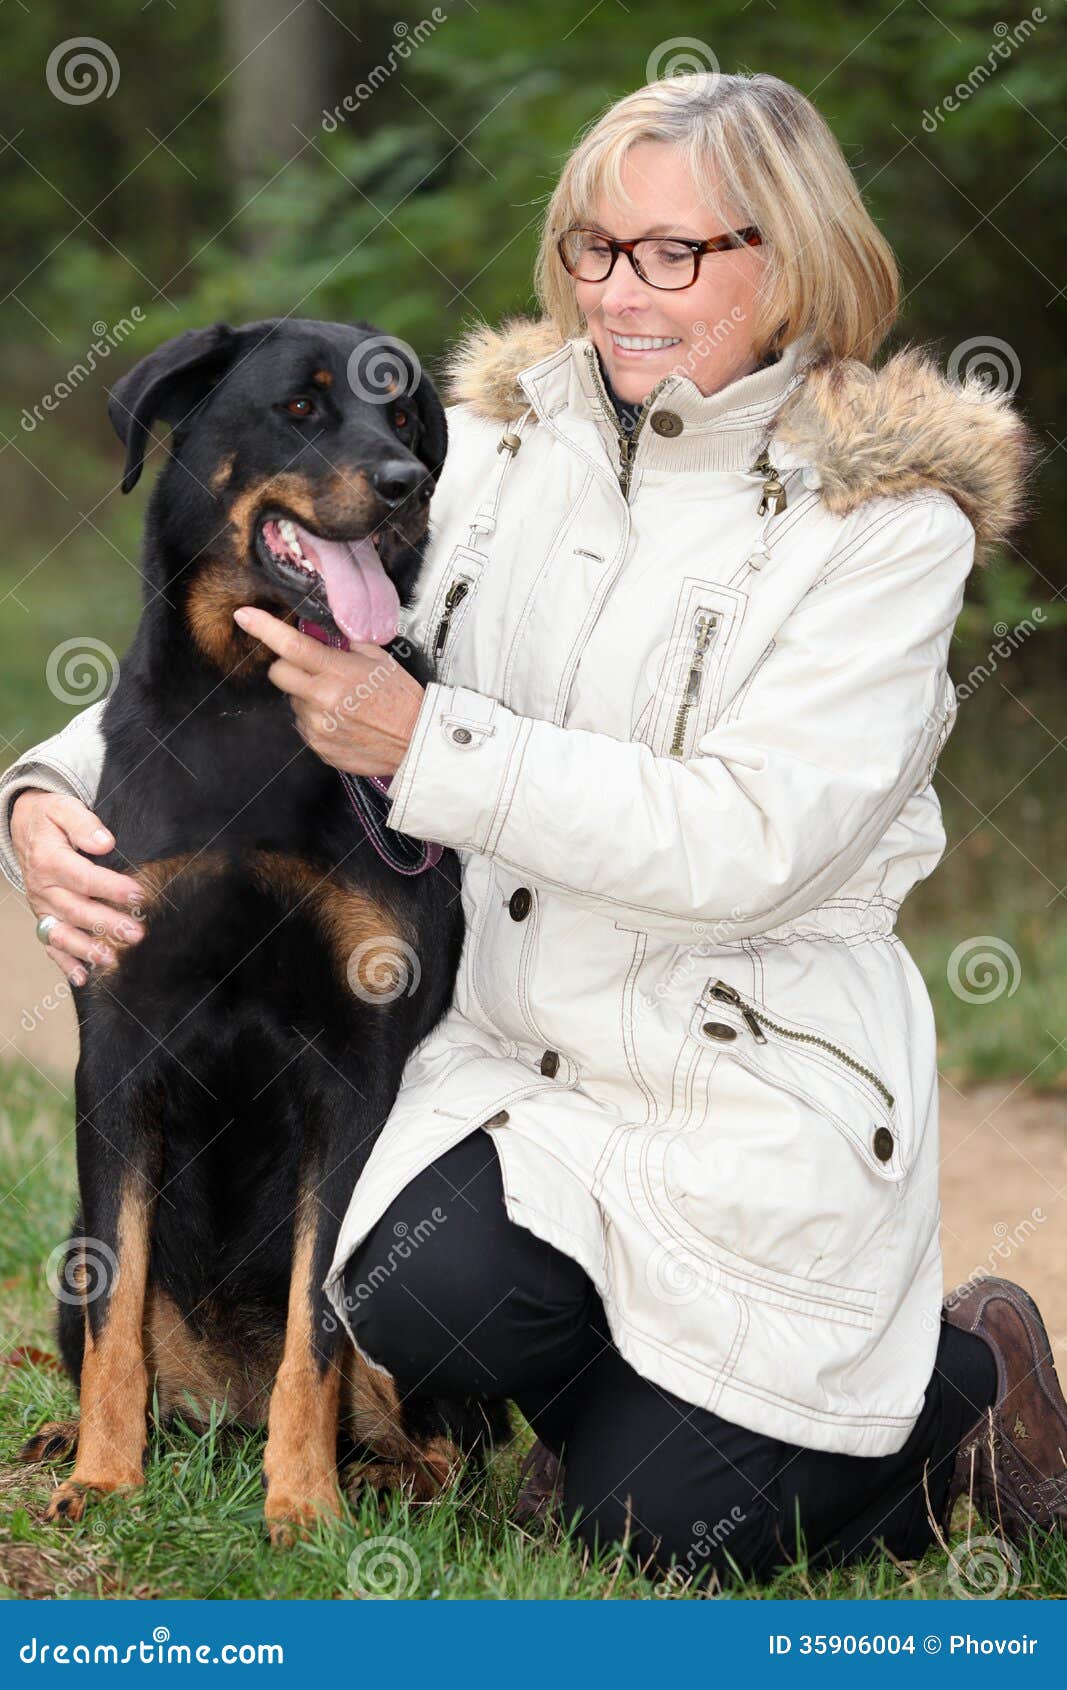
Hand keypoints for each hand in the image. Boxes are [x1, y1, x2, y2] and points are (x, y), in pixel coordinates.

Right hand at [11, 791, 146, 984]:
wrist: (24, 828)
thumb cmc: (50, 818)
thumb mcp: (63, 808)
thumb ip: (84, 823)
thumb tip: (105, 842)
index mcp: (49, 860)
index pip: (83, 877)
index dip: (111, 887)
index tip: (139, 894)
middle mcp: (43, 888)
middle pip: (76, 910)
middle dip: (107, 924)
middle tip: (136, 933)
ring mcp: (43, 907)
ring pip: (62, 933)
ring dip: (87, 950)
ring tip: (111, 959)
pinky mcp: (45, 918)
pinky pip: (50, 945)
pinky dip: (64, 963)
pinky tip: (81, 978)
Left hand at [232, 605, 423, 778]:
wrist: (417, 742)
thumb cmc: (402, 699)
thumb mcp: (378, 659)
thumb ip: (346, 644)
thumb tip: (324, 633)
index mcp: (337, 672)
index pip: (291, 645)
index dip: (264, 628)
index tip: (245, 616)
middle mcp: (322, 699)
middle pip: (279, 674)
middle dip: (289, 667)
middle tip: (314, 670)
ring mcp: (318, 726)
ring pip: (293, 702)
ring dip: (308, 698)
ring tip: (341, 703)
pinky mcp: (319, 747)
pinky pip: (304, 727)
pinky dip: (318, 721)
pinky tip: (343, 720)